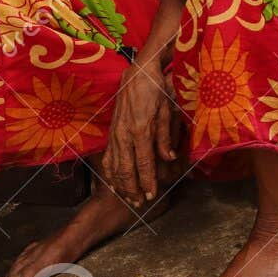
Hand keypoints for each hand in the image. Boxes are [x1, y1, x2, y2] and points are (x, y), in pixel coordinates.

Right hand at [101, 64, 176, 205]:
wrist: (139, 73)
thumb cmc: (157, 89)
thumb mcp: (167, 110)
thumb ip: (165, 136)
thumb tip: (169, 158)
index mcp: (141, 129)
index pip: (144, 162)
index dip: (147, 181)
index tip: (151, 195)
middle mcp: (125, 134)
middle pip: (126, 169)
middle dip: (133, 188)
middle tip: (139, 204)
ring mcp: (116, 134)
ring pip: (115, 166)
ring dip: (121, 184)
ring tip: (128, 199)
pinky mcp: (112, 132)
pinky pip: (108, 157)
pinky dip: (109, 173)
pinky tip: (112, 185)